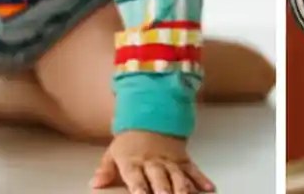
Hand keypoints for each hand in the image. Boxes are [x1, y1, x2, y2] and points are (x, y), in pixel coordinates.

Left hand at [92, 130, 214, 193]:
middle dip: (164, 190)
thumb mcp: (113, 153)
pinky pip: (194, 170)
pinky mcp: (183, 160)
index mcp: (134, 162)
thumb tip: (94, 183)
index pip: (135, 177)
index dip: (138, 188)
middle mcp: (153, 162)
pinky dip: (202, 179)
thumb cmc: (131, 142)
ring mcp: (170, 161)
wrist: (151, 117)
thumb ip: (105, 170)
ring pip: (178, 176)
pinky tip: (209, 189)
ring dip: (182, 188)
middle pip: (159, 178)